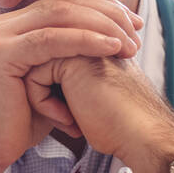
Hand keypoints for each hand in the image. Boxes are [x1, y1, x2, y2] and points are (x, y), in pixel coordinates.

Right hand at [0, 0, 142, 172]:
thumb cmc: (25, 119)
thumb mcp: (55, 79)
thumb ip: (73, 55)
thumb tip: (113, 38)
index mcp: (17, 25)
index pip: (66, 3)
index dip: (103, 8)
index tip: (135, 23)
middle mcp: (5, 25)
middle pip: (65, 4)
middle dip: (107, 15)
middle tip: (137, 32)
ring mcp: (0, 37)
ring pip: (60, 17)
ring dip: (100, 27)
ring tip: (128, 43)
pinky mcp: (1, 54)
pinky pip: (50, 40)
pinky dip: (83, 41)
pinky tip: (108, 47)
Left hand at [25, 54, 173, 172]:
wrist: (141, 135)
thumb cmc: (117, 125)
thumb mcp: (89, 97)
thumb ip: (69, 81)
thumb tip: (42, 83)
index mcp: (95, 43)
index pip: (51, 66)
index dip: (55, 98)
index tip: (76, 119)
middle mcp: (88, 38)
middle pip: (40, 66)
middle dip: (46, 97)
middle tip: (71, 120)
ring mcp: (80, 43)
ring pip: (33, 70)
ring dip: (44, 101)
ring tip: (70, 119)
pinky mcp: (70, 56)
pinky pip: (33, 77)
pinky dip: (43, 104)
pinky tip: (68, 118)